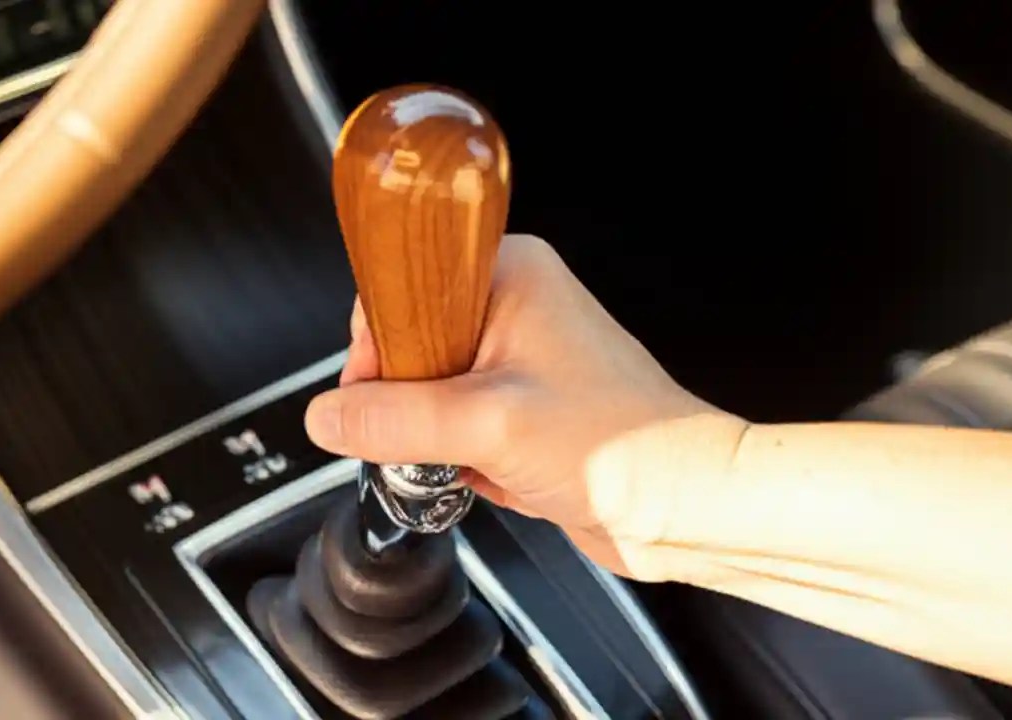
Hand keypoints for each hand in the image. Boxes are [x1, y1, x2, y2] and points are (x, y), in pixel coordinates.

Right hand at [305, 234, 748, 580]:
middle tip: (423, 433)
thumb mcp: (489, 423)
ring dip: (428, 436)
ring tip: (462, 458)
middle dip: (403, 401)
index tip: (372, 386)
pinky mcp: (515, 409)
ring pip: (423, 391)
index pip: (401, 285)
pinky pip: (449, 425)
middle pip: (405, 345)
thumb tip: (329, 417)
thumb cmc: (625, 444)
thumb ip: (395, 419)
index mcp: (507, 273)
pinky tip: (480, 474)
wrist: (682, 504)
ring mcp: (513, 361)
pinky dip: (452, 456)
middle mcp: (510, 308)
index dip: (378, 341)